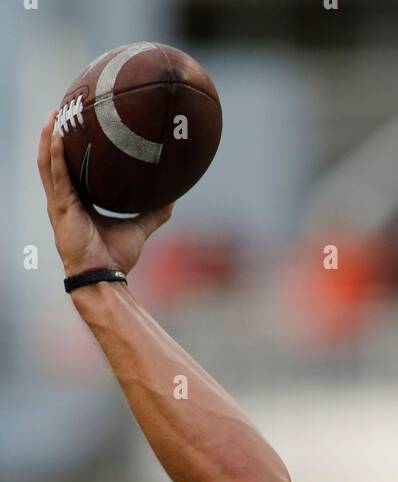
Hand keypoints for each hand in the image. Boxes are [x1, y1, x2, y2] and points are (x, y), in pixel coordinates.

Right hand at [37, 109, 173, 279]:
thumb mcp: (138, 228)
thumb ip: (153, 213)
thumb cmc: (115, 258)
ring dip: (48, 137)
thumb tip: (173, 197)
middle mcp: (64, 200)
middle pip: (55, 161)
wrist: (103, 278)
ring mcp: (59, 203)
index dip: (72, 149)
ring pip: (48, 163)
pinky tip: (56, 134)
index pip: (71, 170)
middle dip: (56, 135)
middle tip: (64, 110)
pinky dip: (54, 153)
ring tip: (56, 113)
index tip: (79, 127)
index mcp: (78, 203)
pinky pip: (55, 174)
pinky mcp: (60, 207)